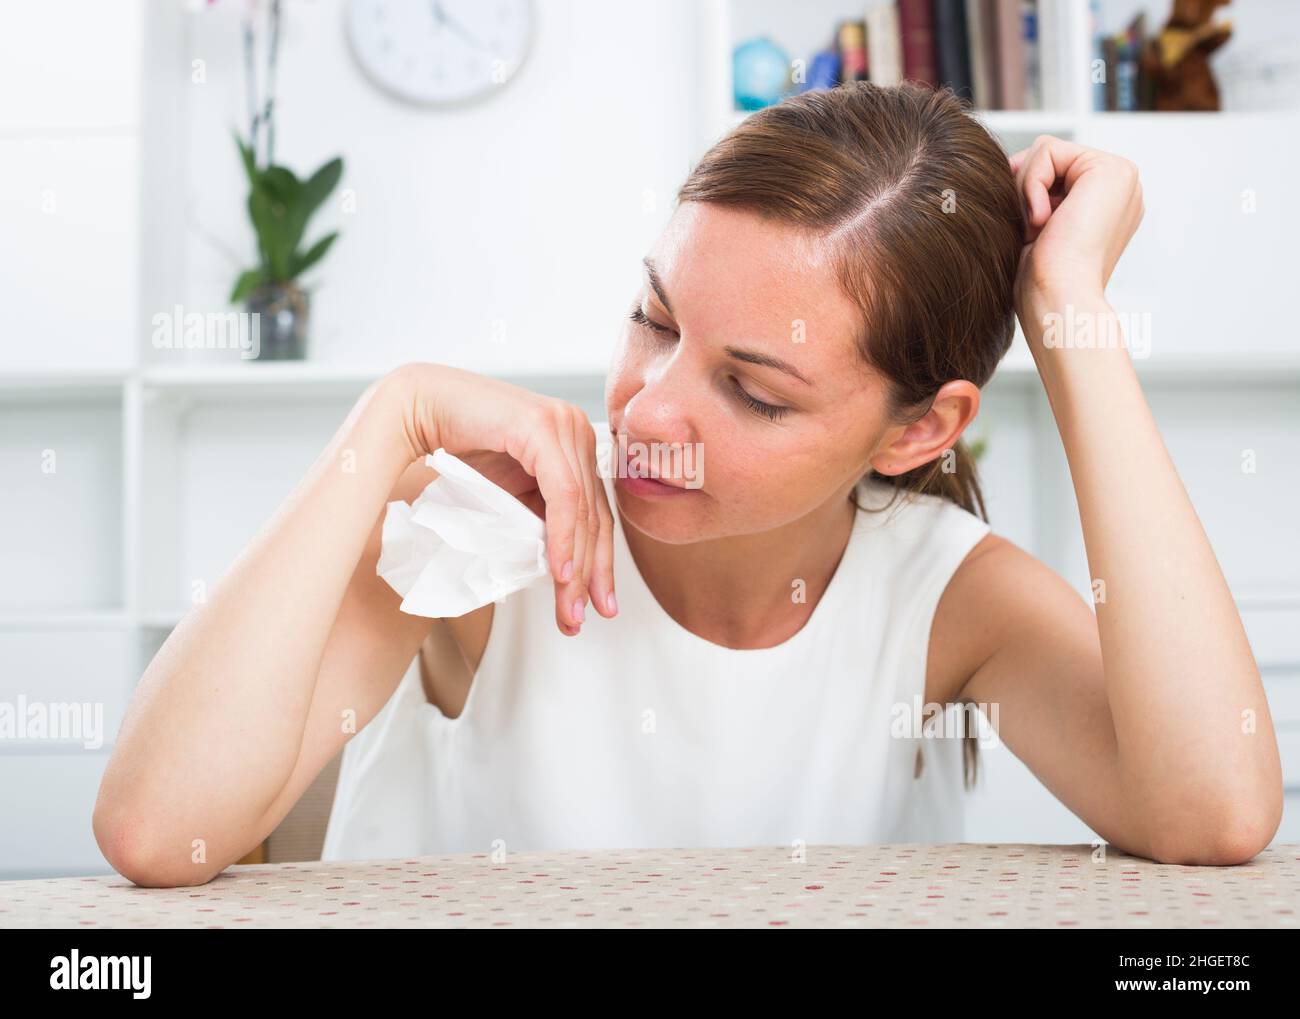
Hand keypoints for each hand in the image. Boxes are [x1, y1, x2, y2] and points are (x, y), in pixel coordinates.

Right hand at [389, 362, 616, 634]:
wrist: (417, 410)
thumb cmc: (456, 452)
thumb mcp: (507, 493)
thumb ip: (537, 517)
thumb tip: (562, 570)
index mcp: (575, 444)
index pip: (596, 513)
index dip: (599, 564)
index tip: (597, 608)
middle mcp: (577, 431)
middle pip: (594, 516)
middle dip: (590, 575)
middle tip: (581, 620)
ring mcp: (564, 425)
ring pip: (581, 510)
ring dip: (575, 566)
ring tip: (569, 608)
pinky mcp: (542, 428)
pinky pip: (562, 494)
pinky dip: (561, 535)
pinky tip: (559, 571)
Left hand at [1008, 135, 1144, 309]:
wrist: (1057, 300)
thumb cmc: (1040, 280)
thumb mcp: (1034, 227)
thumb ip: (1035, 195)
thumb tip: (1010, 166)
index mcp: (1105, 203)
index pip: (1051, 170)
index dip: (1022, 192)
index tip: (1026, 229)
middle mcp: (1119, 188)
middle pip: (1048, 157)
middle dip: (1024, 190)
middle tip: (1032, 231)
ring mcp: (1121, 176)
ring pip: (1045, 151)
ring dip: (1026, 192)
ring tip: (1039, 229)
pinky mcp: (1112, 169)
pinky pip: (1047, 150)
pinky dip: (1031, 185)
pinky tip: (1042, 221)